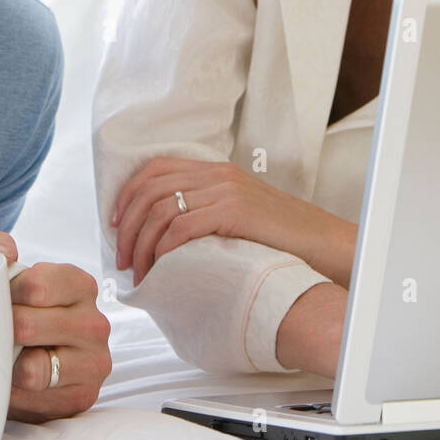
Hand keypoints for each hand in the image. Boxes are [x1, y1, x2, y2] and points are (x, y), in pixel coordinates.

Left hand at [0, 232, 111, 422]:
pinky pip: (34, 400)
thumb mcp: (12, 281)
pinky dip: (17, 396)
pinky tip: (15, 385)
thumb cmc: (24, 317)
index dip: (5, 295)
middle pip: (28, 326)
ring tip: (4, 361)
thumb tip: (1, 251)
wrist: (34, 369)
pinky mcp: (84, 396)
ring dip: (8, 367)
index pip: (36, 285)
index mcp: (81, 285)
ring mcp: (95, 362)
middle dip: (0, 333)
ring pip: (33, 369)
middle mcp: (96, 322)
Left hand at [110, 157, 352, 285]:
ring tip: (138, 272)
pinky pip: (182, 226)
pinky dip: (163, 250)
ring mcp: (226, 191)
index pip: (155, 168)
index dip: (127, 194)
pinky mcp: (234, 212)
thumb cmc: (283, 238)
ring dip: (140, 243)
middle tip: (122, 258)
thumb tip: (169, 236)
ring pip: (160, 209)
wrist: (324, 244)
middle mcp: (217, 174)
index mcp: (215, 170)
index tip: (115, 224)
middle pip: (150, 188)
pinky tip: (161, 270)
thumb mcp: (241, 215)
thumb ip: (209, 212)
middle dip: (126, 225)